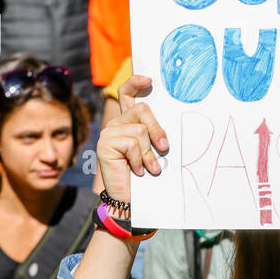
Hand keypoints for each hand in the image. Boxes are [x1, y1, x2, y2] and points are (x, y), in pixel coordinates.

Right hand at [97, 74, 167, 206]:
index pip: (128, 93)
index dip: (135, 83)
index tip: (148, 79)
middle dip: (158, 130)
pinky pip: (132, 144)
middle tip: (165, 149)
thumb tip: (175, 116)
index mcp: (128, 121)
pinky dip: (139, 160)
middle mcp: (117, 123)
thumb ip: (156, 132)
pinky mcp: (105, 144)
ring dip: (149, 153)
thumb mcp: (154, 148)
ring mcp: (109, 132)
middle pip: (142, 109)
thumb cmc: (146, 173)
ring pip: (140, 130)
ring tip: (148, 168)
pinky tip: (136, 171)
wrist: (130, 199)